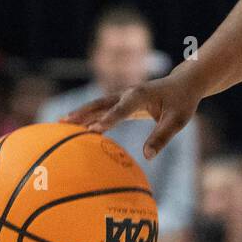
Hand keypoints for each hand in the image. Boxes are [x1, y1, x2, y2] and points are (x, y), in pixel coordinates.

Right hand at [61, 71, 203, 159]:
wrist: (183, 84)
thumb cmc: (182, 102)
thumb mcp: (178, 120)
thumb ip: (162, 137)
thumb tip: (147, 157)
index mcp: (141, 95)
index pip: (122, 108)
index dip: (108, 119)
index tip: (93, 130)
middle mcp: (128, 93)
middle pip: (101, 104)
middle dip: (82, 113)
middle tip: (63, 123)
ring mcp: (123, 97)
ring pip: (98, 106)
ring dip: (80, 114)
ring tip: (59, 124)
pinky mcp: (122, 103)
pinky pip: (102, 110)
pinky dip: (88, 117)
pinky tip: (76, 127)